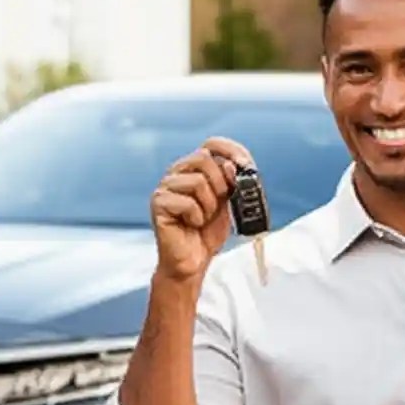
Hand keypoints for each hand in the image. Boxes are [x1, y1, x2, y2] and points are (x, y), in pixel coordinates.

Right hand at [150, 137, 253, 282]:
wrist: (192, 261)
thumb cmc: (207, 232)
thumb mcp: (228, 202)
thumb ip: (232, 181)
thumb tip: (231, 165)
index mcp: (194, 168)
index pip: (211, 144)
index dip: (230, 150)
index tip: (246, 166)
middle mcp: (177, 173)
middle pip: (203, 158)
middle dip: (221, 183)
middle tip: (219, 203)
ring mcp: (165, 187)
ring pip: (197, 181)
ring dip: (208, 205)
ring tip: (202, 218)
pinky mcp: (158, 203)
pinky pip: (186, 202)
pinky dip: (196, 217)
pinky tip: (191, 224)